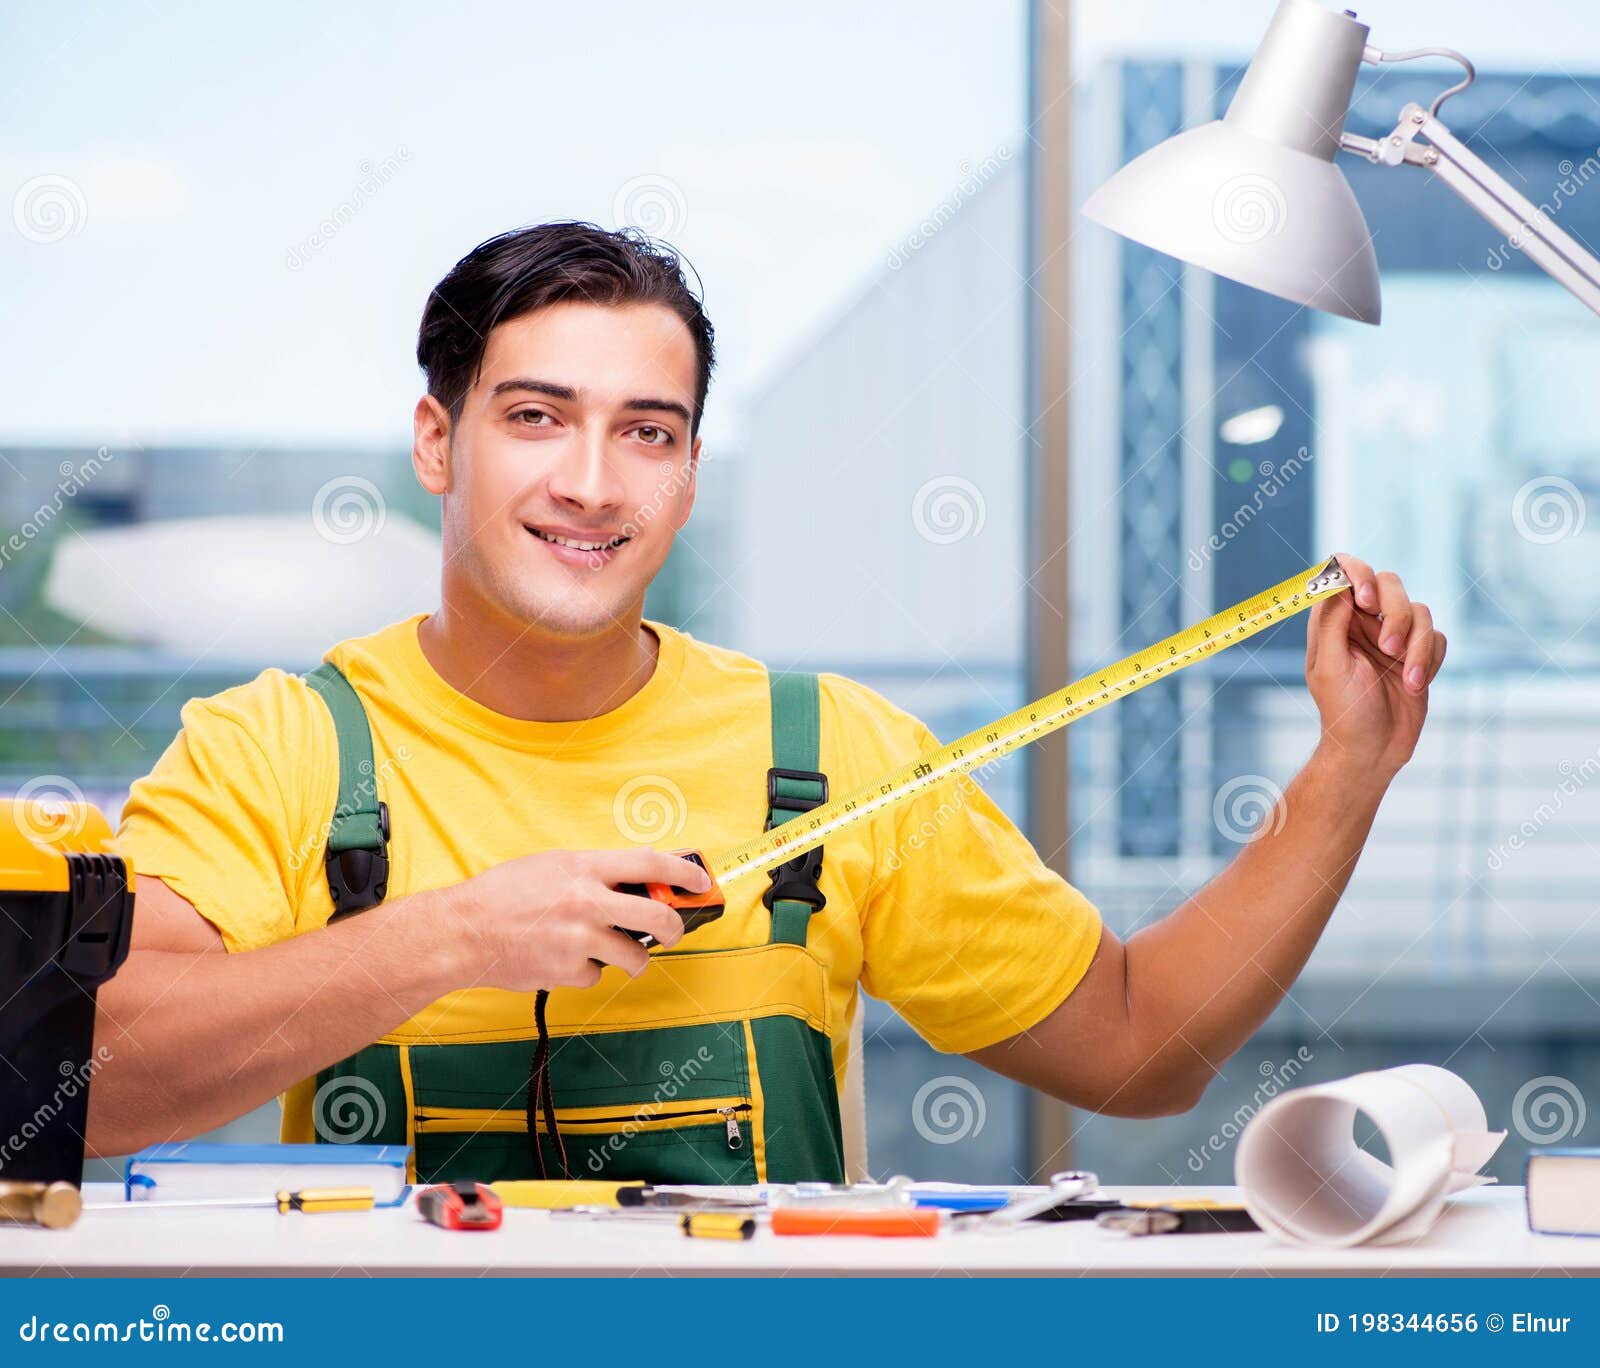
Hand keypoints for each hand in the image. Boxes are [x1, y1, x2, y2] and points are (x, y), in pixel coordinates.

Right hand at [434, 848, 709, 991]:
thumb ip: (595, 870)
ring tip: (611, 953)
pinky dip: (585, 971)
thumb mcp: (552, 865)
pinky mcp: (569, 970)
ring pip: (634, 955)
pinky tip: (562, 960)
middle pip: (657, 915)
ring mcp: (580, 937)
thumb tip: (641, 871)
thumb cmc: (504, 894)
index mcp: (584, 867)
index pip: (650, 862)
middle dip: (674, 928)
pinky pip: (596, 975)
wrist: (463, 931)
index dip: (684, 871)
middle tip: (673, 932)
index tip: (702, 880)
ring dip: (631, 959)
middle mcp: (587, 900)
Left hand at [1304, 553, 1446, 778]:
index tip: (1366, 600)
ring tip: (1406, 678)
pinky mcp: (1419, 654)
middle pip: (1388, 583)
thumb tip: (1334, 579)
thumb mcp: (1331, 666)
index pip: (1343, 571)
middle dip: (1395, 614)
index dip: (1357, 572)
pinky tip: (1415, 686)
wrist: (1373, 750)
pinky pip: (1437, 637)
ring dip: (1416, 645)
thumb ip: (1331, 622)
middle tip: (1386, 648)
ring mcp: (1393, 636)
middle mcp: (1362, 622)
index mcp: (1333, 620)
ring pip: (1418, 610)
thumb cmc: (1344, 711)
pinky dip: (1429, 660)